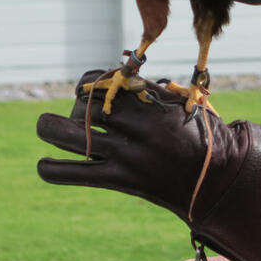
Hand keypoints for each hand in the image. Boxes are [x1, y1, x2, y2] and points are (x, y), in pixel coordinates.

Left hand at [36, 68, 260, 260]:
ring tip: (46, 127)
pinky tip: (44, 164)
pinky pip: (78, 174)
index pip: (108, 83)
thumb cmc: (197, 136)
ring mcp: (130, 158)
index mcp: (157, 106)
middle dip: (76, 103)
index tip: (89, 85)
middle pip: (88, 105)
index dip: (91, 80)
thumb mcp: (179, 105)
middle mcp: (141, 130)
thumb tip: (106, 78)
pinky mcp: (122, 181)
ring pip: (76, 136)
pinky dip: (55, 169)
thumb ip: (147, 92)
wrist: (216, 181)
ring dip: (53, 128)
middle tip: (77, 111)